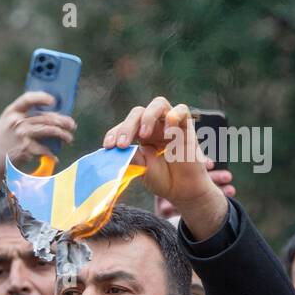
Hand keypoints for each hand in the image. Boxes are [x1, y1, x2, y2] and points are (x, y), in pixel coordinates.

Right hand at [0, 91, 75, 192]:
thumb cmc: (3, 142)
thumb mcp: (7, 124)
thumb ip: (24, 117)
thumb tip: (52, 118)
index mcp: (11, 112)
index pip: (28, 98)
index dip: (42, 97)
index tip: (53, 101)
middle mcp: (17, 121)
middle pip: (46, 117)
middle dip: (62, 121)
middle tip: (71, 126)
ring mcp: (22, 134)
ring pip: (50, 130)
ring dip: (63, 135)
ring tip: (68, 139)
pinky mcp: (26, 148)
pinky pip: (45, 149)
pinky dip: (51, 155)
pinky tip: (54, 157)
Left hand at [104, 97, 227, 235]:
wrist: (182, 190)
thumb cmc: (162, 179)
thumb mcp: (141, 168)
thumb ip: (131, 155)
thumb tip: (116, 148)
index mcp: (140, 135)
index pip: (124, 126)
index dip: (114, 133)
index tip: (108, 146)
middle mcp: (154, 126)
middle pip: (138, 113)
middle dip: (127, 126)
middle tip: (122, 144)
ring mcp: (170, 125)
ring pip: (158, 104)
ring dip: (147, 117)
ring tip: (144, 135)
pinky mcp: (187, 127)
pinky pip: (182, 110)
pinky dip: (174, 116)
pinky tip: (168, 134)